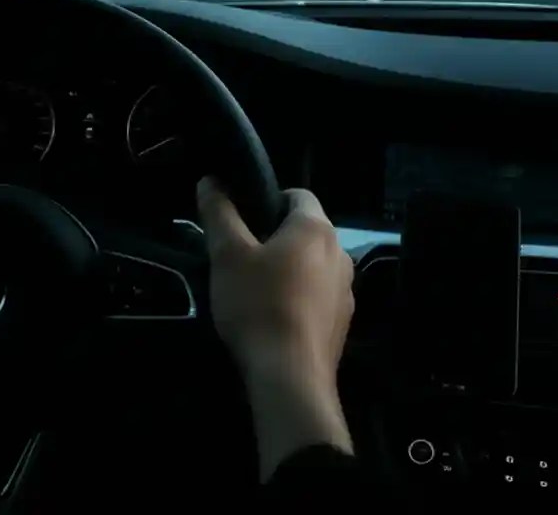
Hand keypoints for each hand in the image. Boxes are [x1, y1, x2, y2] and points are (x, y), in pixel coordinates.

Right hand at [196, 178, 354, 480]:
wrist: (290, 376)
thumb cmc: (257, 305)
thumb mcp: (227, 255)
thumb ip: (219, 213)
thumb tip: (211, 180)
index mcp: (316, 228)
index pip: (298, 194)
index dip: (268, 199)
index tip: (242, 220)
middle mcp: (340, 252)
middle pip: (305, 231)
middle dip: (275, 237)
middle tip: (240, 256)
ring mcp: (347, 290)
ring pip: (313, 265)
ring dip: (288, 269)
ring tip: (254, 290)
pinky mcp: (343, 322)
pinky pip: (318, 296)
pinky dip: (298, 298)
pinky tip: (273, 318)